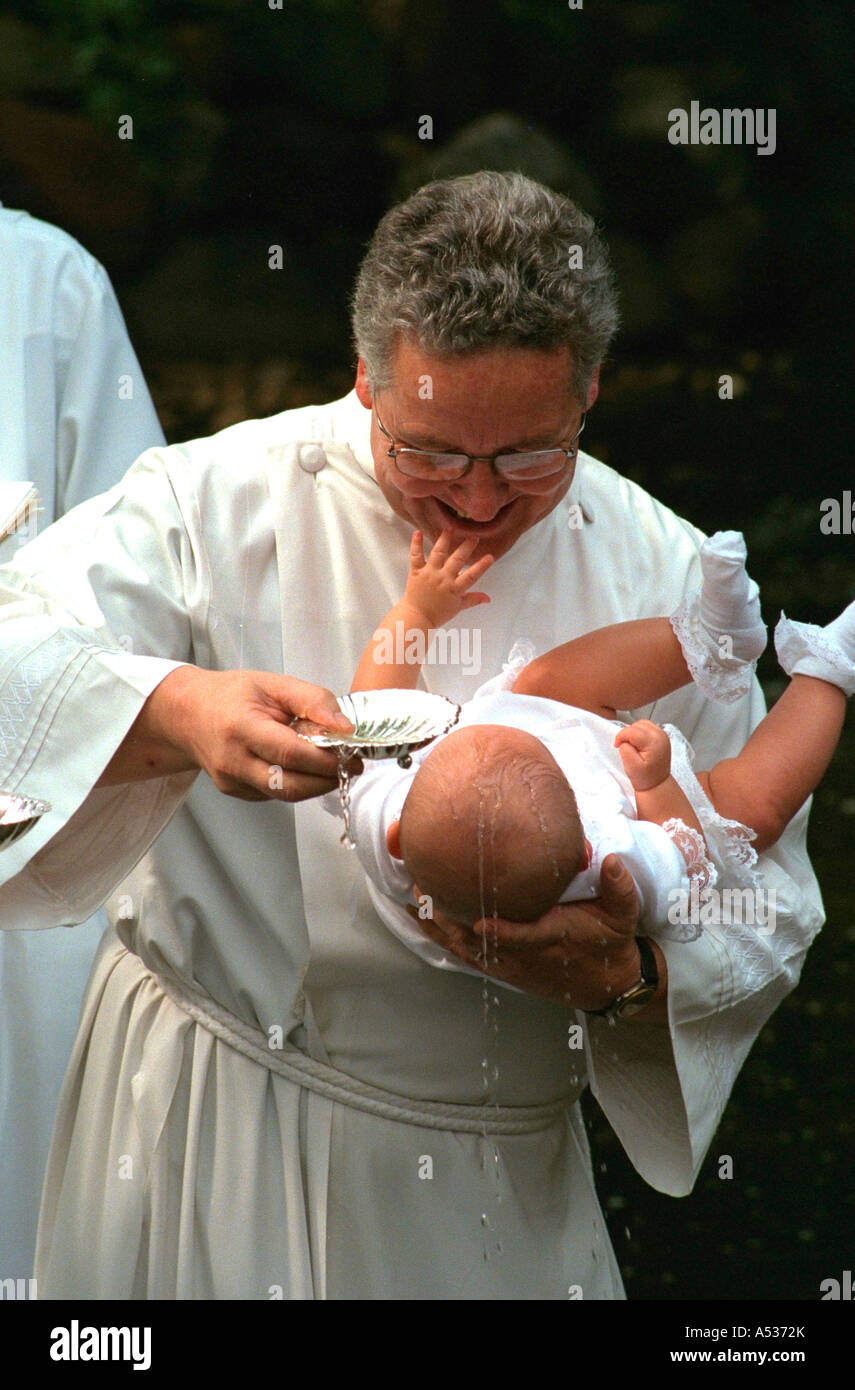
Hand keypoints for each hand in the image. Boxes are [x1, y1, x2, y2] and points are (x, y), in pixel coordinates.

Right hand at [100, 665, 356, 801]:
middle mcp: (232, 761)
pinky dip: (297, 782)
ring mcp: (231, 782)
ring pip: (286, 794)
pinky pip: (275, 794)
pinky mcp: (235, 793)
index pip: (291, 753)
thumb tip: (346, 728)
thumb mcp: (274, 683)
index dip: (326, 759)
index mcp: (240, 728)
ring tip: (333, 763)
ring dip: (316, 783)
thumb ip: (313, 700)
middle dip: (328, 779)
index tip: (353, 753)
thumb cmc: (232, 694)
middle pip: (290, 785)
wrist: (189, 713)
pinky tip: (304, 766)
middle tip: (352, 764)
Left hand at [402, 529, 492, 627]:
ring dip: (445, 539)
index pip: (471, 576)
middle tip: (473, 537)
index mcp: (454, 589)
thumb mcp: (458, 607)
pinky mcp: (416, 572)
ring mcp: (429, 574)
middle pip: (457, 560)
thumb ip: (473, 599)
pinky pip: (416, 556)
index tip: (490, 556)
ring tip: (450, 528)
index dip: (481, 566)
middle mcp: (443, 579)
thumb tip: (488, 598)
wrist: (416, 618)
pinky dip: (416, 543)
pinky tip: (418, 532)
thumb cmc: (438, 614)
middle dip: (466, 547)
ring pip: (438, 553)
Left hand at [407, 854, 648, 1011]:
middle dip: (453, 920)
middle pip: (483, 942)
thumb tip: (614, 861)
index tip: (481, 921)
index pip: (526, 937)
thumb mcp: (623, 914)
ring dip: (440, 927)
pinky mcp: (502, 967)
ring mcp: (511, 963)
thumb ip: (619, 888)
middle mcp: (527, 954)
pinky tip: (421, 920)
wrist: (606, 983)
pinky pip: (466, 955)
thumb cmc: (610, 943)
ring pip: (468, 948)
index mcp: (554, 937)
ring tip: (414, 901)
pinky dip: (442, 938)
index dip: (504, 933)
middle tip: (426, 892)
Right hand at [614, 719, 671, 790]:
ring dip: (633, 732)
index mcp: (654, 742)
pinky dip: (639, 732)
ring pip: (641, 724)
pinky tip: (638, 743)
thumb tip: (624, 740)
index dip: (621, 736)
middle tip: (625, 747)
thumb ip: (625, 750)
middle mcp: (660, 736)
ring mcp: (663, 735)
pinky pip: (647, 727)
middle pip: (637, 725)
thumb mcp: (631, 766)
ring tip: (632, 745)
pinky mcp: (661, 736)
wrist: (657, 784)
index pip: (632, 731)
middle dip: (627, 734)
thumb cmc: (645, 778)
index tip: (617, 746)